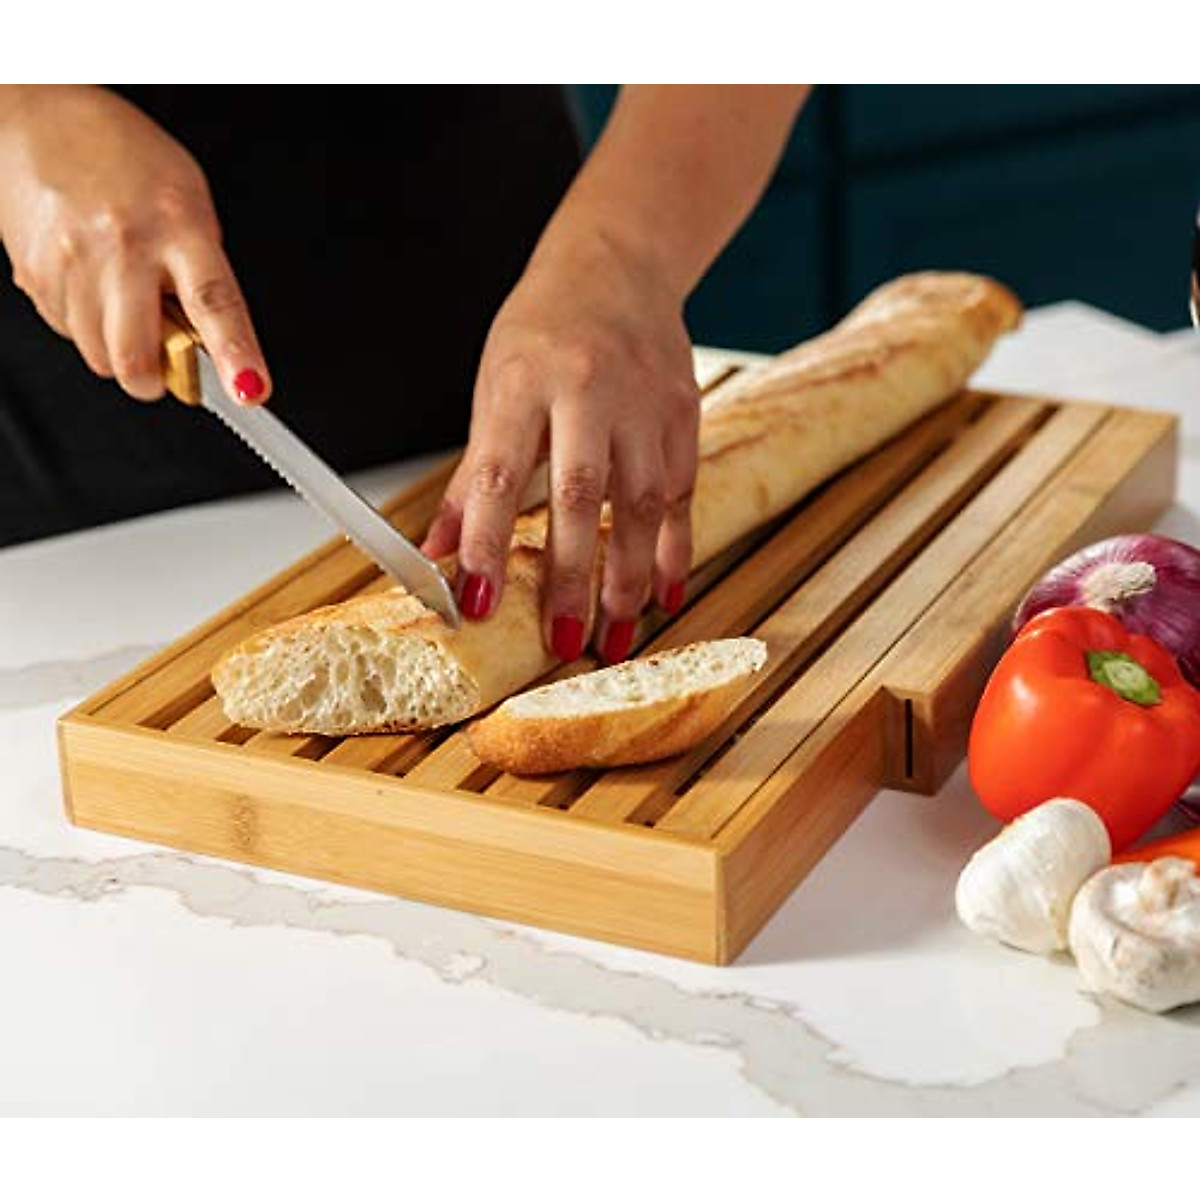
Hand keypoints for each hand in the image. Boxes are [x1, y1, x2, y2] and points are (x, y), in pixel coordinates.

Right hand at [0, 86, 269, 402]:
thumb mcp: (190, 206)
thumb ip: (203, 274)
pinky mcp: (35, 273)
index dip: (235, 354)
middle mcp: (123, 244)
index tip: (250, 390)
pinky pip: (69, 333)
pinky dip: (87, 327)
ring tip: (125, 302)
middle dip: (156, 379)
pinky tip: (92, 286)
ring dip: (120, 351)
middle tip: (167, 364)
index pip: (214, 301)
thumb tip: (214, 348)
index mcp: (178, 225)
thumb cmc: (129, 164)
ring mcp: (73, 260)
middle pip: (138, 356)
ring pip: (101, 356)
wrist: (44, 120)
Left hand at [422, 232, 698, 663]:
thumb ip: (470, 478)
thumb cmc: (544, 332)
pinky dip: (674, 548)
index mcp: (522, 381)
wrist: (618, 267)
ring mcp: (644, 402)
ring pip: (641, 501)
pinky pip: (681, 492)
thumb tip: (438, 553)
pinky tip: (664, 594)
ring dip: (629, 576)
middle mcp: (587, 389)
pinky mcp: (684, 414)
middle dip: (573, 575)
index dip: (486, 542)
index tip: (475, 602)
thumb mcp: (492, 390)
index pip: (498, 473)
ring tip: (615, 635)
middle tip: (564, 642)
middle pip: (581, 493)